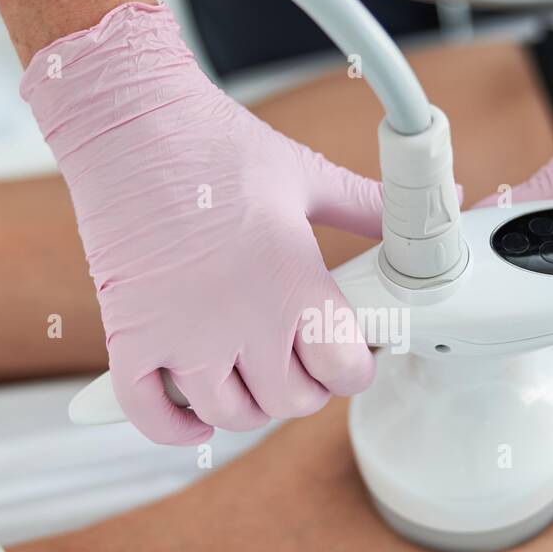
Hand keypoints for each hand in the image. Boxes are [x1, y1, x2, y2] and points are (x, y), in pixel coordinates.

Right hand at [22, 3, 382, 443]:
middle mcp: (240, 322)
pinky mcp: (131, 337)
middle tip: (301, 354)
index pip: (345, 371)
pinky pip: (152, 415)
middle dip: (306, 385)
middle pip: (293, 402)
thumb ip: (368, 208)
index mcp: (292, 284)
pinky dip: (176, 427)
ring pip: (232, 416)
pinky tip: (196, 415)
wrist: (128, 124)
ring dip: (250, 406)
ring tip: (253, 373)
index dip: (354, 366)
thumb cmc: (215, 144)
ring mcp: (181, 336)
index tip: (349, 350)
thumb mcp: (306, 175)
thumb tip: (425, 209)